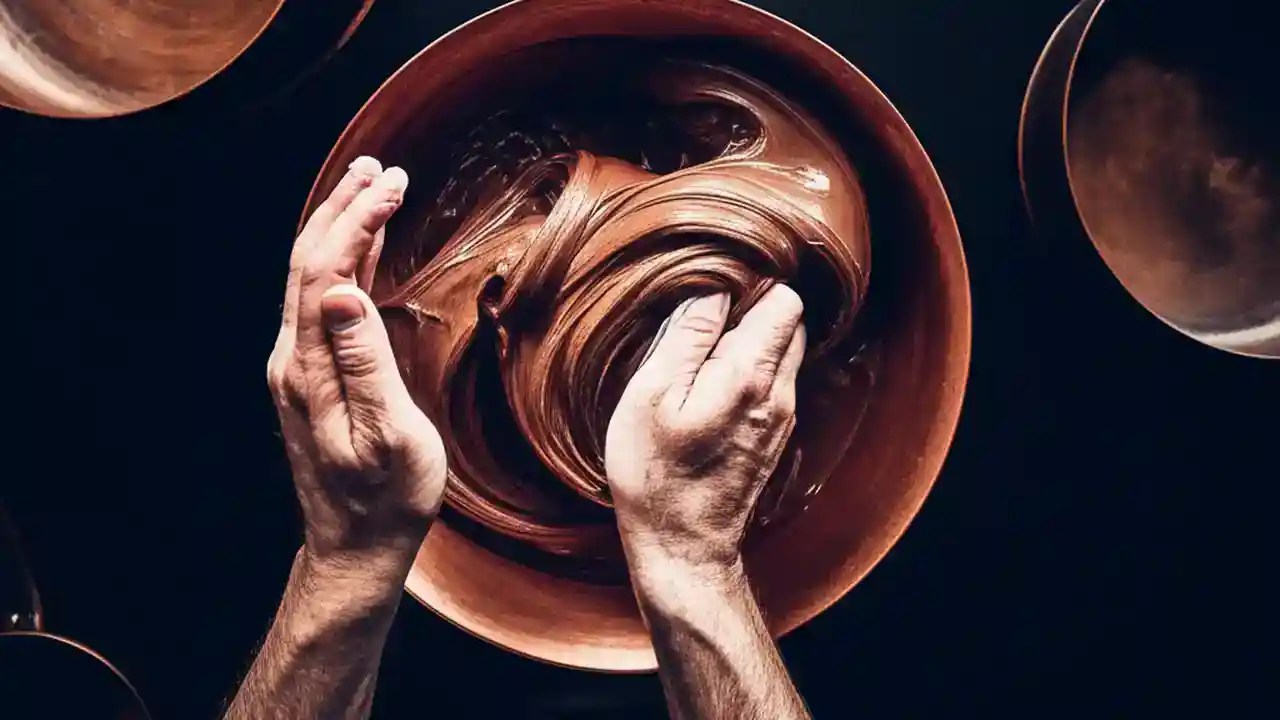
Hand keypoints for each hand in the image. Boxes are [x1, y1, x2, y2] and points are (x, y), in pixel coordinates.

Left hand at [266, 156, 446, 562]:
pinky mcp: (314, 377)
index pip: (324, 270)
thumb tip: (341, 294)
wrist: (354, 547)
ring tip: (370, 186)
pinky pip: (321, 303)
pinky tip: (363, 251)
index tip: (393, 184)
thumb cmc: (385, 499)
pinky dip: (343, 263)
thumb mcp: (390, 435)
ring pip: (312, 278)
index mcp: (310, 368)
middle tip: (379, 167)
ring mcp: (300, 367)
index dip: (356, 220)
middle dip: (343, 207)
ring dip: (340, 228)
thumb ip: (364, 363)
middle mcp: (294, 359)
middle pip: (309, 262)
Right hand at [605, 285, 805, 575]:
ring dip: (746, 345)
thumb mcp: (650, 397)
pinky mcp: (773, 436)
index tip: (710, 297)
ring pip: (781, 353)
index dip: (751, 287)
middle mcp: (779, 394)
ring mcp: (782, 418)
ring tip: (695, 363)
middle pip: (789, 322)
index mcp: (750, 376)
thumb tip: (713, 289)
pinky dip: (746, 374)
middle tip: (698, 330)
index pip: (785, 300)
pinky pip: (771, 383)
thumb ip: (686, 338)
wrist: (683, 548)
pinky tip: (703, 393)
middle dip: (751, 312)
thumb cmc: (656, 475)